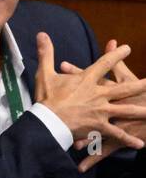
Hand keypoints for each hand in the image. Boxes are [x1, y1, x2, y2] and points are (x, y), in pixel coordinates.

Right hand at [33, 31, 145, 149]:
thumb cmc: (45, 99)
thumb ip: (46, 53)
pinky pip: (117, 134)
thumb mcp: (44, 74)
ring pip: (126, 110)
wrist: (46, 123)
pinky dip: (128, 139)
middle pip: (125, 87)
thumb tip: (41, 33)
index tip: (127, 48)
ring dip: (141, 111)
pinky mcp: (99, 126)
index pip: (105, 63)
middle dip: (141, 84)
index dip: (116, 54)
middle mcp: (99, 94)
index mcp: (87, 80)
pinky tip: (140, 144)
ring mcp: (101, 111)